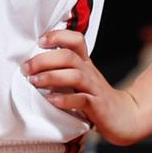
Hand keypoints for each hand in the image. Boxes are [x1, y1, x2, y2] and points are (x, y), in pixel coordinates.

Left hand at [25, 31, 144, 143]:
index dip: (57, 36)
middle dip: (44, 59)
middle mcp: (89, 72)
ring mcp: (94, 88)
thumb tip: (33, 67)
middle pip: (68, 56)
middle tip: (26, 68)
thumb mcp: (81, 79)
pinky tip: (51, 100)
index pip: (75, 40)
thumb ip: (63, 70)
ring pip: (74, 75)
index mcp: (85, 63)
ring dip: (51, 76)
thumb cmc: (96, 98)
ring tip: (34, 81)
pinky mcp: (97, 106)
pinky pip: (81, 99)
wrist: (125, 116)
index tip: (39, 42)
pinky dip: (65, 99)